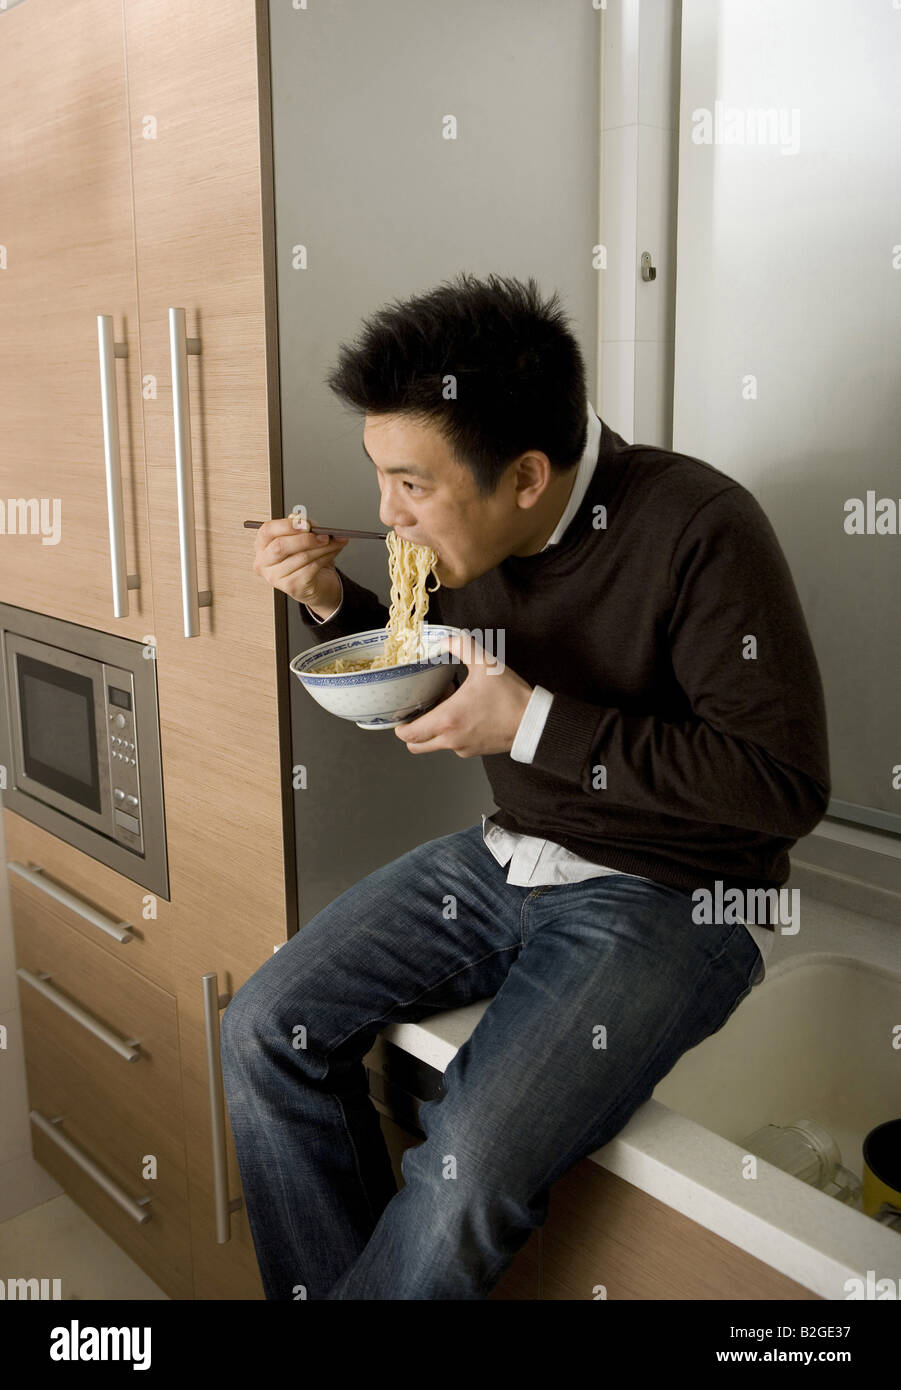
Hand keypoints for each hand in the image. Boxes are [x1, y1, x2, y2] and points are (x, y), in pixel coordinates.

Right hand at [252, 514, 347, 607]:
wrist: (317, 584)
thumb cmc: (305, 559)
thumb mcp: (303, 537)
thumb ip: (301, 526)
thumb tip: (302, 519)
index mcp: (262, 546)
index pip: (267, 531)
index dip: (287, 525)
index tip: (306, 524)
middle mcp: (264, 563)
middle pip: (281, 546)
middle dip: (306, 538)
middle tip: (324, 535)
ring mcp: (276, 577)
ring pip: (301, 557)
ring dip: (323, 547)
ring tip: (335, 541)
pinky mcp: (292, 587)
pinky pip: (311, 568)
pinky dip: (326, 557)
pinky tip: (333, 552)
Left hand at [394, 632, 532, 756]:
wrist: (534, 723)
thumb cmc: (510, 698)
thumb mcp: (485, 664)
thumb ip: (462, 647)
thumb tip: (446, 639)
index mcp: (447, 719)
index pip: (408, 735)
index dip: (400, 726)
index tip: (402, 713)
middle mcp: (450, 739)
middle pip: (416, 746)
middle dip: (412, 731)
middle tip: (419, 711)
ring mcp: (462, 748)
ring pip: (435, 745)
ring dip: (434, 730)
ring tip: (446, 708)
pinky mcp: (475, 751)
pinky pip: (454, 745)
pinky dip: (452, 733)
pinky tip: (464, 714)